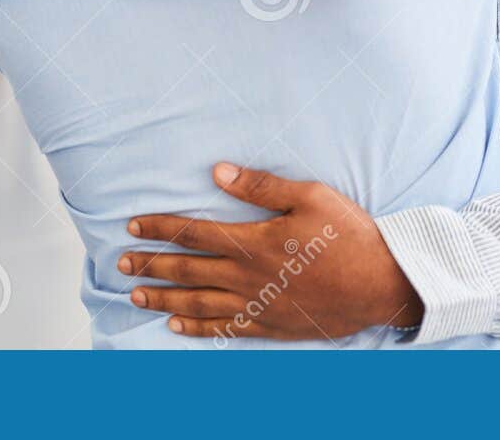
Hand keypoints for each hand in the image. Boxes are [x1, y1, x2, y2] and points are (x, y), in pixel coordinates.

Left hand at [120, 163, 423, 341]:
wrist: (379, 284)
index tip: (133, 225)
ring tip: (136, 294)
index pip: (194, 233)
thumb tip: (219, 171)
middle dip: (151, 264)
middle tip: (121, 262)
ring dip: (164, 296)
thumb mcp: (310, 196)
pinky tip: (177, 325)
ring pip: (198, 302)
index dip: (161, 228)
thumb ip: (262, 186)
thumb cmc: (348, 236)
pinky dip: (196, 328)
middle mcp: (247, 277)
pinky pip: (223, 329)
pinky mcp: (269, 324)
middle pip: (187, 270)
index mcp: (253, 242)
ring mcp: (256, 305)